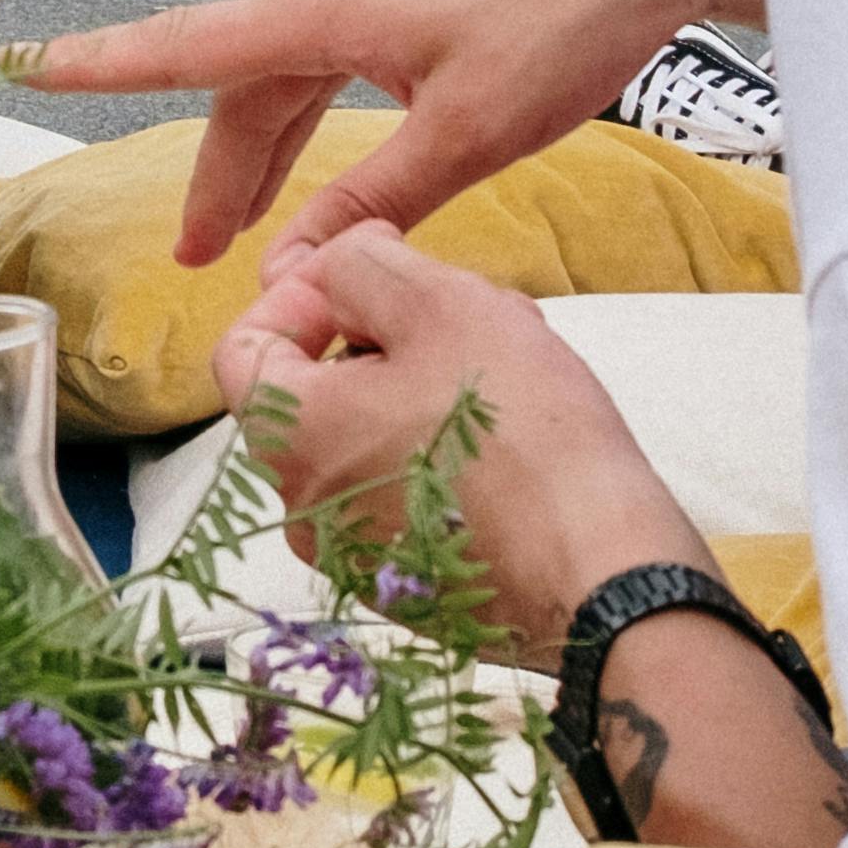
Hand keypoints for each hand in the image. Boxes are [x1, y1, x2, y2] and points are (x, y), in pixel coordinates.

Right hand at [13, 0, 763, 264]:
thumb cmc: (569, 26)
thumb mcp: (468, 137)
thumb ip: (372, 207)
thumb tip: (288, 275)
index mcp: (329, 5)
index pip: (190, 48)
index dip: (105, 64)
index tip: (32, 67)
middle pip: (250, 79)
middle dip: (226, 172)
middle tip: (204, 255)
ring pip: (302, 61)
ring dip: (281, 139)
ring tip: (269, 222)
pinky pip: (346, 33)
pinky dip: (328, 95)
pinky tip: (353, 136)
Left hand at [214, 226, 697, 652]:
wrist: (602, 576)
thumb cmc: (521, 436)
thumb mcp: (437, 304)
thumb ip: (360, 264)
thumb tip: (334, 260)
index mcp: (288, 437)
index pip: (246, 347)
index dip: (302, 295)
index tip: (372, 279)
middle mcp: (304, 507)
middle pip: (318, 390)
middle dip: (386, 336)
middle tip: (465, 313)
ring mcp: (357, 556)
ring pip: (371, 438)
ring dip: (426, 387)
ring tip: (509, 364)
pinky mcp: (415, 587)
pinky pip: (407, 495)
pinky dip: (444, 452)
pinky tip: (519, 436)